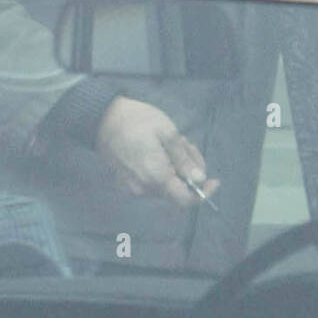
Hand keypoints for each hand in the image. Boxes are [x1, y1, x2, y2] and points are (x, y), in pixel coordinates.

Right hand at [96, 96, 219, 208]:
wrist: (102, 117)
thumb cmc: (137, 120)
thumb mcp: (167, 133)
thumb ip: (184, 159)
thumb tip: (199, 179)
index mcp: (156, 177)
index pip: (186, 200)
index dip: (204, 193)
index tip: (214, 180)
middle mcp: (144, 188)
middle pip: (177, 191)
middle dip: (189, 171)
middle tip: (187, 144)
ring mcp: (133, 187)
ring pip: (165, 186)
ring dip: (176, 168)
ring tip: (173, 142)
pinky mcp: (126, 181)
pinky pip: (152, 182)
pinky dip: (162, 170)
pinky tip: (159, 150)